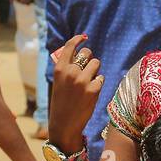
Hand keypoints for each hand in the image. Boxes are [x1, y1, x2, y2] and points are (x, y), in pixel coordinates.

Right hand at [48, 34, 103, 150]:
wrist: (64, 124)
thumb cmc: (61, 103)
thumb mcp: (59, 82)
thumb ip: (66, 69)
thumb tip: (79, 56)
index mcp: (60, 69)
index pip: (70, 47)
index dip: (78, 40)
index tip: (83, 37)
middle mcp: (71, 72)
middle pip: (87, 54)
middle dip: (89, 58)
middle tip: (88, 68)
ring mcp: (83, 81)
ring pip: (96, 64)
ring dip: (95, 70)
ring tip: (89, 82)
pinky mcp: (93, 90)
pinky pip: (101, 78)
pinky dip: (98, 83)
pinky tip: (92, 92)